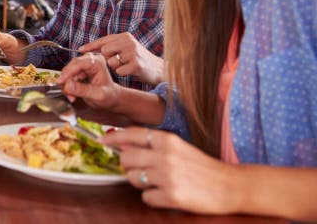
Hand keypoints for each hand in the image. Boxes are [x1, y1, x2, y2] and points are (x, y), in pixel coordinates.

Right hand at [56, 53, 122, 109]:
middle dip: (67, 81)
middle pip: (70, 67)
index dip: (68, 72)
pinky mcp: (78, 72)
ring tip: (72, 97)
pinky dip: (67, 88)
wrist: (111, 99)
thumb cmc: (109, 96)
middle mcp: (89, 61)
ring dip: (66, 86)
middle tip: (68, 94)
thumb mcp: (98, 95)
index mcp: (97, 62)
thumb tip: (68, 85)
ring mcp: (83, 66)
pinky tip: (72, 95)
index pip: (78, 63)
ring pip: (67, 73)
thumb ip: (83, 90)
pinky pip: (67, 78)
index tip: (60, 81)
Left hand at [79, 33, 164, 84]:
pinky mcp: (135, 64)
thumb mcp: (127, 48)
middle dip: (108, 58)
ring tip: (127, 65)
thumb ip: (113, 46)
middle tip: (118, 61)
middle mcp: (128, 42)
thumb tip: (92, 49)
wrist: (159, 69)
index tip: (80, 49)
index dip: (91, 45)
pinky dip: (123, 73)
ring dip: (116, 67)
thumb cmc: (139, 60)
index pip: (103, 40)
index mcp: (125, 36)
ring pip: (111, 62)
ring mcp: (132, 53)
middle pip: (105, 51)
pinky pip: (119, 71)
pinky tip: (131, 71)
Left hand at [101, 127, 237, 213]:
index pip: (132, 134)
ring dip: (141, 182)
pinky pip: (146, 198)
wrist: (230, 186)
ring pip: (133, 178)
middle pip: (126, 159)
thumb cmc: (201, 166)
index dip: (114, 138)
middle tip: (143, 170)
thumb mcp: (178, 148)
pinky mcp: (172, 196)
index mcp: (168, 140)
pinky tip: (168, 194)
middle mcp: (165, 156)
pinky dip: (153, 198)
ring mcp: (168, 176)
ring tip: (159, 182)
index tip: (102, 140)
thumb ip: (152, 145)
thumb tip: (122, 143)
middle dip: (129, 166)